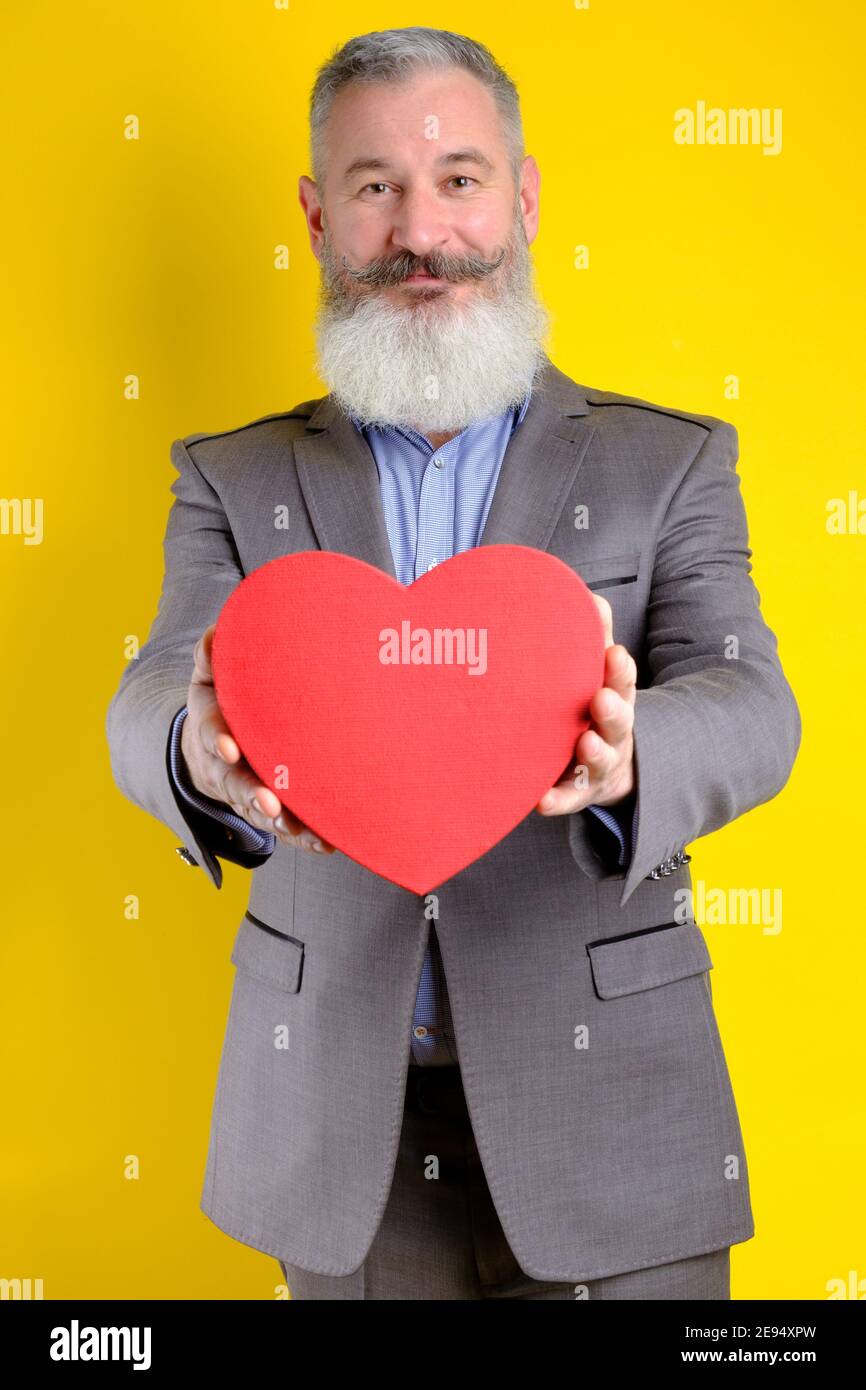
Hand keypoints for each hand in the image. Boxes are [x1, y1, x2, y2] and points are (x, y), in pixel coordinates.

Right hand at [181, 623, 335, 854]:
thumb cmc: (221, 703)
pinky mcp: (271, 810)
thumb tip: (215, 631)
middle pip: (234, 784)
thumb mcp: (209, 677)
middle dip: (249, 794)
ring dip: (280, 823)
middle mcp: (227, 767)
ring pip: (260, 813)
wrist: (214, 746)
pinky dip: (304, 836)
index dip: (217, 740)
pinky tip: (327, 842)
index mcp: (212, 730)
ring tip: (301, 830)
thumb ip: (211, 655)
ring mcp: (247, 792)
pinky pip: (286, 827)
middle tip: (268, 804)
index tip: (227, 747)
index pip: (211, 735)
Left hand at [535, 594, 635, 815]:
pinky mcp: (576, 793)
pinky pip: (567, 798)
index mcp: (615, 698)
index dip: (619, 669)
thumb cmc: (592, 708)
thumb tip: (589, 595)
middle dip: (612, 710)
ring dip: (592, 751)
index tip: (613, 653)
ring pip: (598, 760)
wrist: (606, 770)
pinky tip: (541, 800)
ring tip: (584, 743)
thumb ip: (593, 638)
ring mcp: (596, 766)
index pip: (622, 681)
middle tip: (600, 699)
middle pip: (618, 722)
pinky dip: (557, 799)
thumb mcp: (599, 675)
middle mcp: (611, 733)